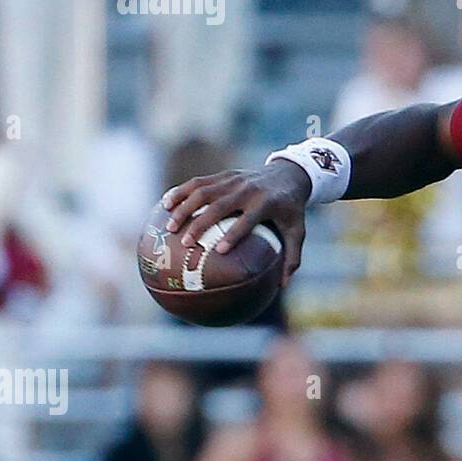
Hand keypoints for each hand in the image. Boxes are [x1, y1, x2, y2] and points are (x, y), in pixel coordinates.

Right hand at [161, 161, 311, 286]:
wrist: (289, 174)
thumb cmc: (291, 209)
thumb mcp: (297, 230)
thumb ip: (292, 257)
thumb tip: (282, 286)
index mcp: (266, 204)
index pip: (248, 220)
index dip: (234, 234)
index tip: (220, 251)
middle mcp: (248, 190)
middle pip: (220, 206)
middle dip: (201, 223)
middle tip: (186, 242)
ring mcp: (234, 180)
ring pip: (204, 192)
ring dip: (184, 208)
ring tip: (170, 227)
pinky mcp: (224, 175)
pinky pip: (198, 182)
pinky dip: (181, 192)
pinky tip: (165, 204)